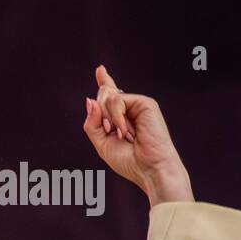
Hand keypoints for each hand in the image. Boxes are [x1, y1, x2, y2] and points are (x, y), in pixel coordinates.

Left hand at [83, 64, 193, 206]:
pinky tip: (127, 131)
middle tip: (112, 133)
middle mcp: (131, 109)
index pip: (111, 96)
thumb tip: (90, 100)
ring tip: (124, 136)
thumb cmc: (130, 162)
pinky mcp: (145, 103)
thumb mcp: (102, 144)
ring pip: (108, 98)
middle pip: (103, 96)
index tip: (101, 70)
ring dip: (109, 120)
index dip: (105, 82)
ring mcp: (138, 105)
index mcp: (122, 118)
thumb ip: (92, 123)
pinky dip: (117, 118)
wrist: (150, 169)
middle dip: (100, 115)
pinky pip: (117, 101)